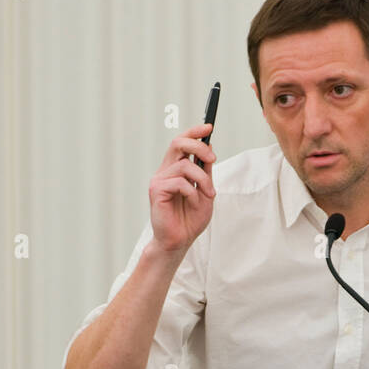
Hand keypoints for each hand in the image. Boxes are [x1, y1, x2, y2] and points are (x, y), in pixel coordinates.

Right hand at [148, 124, 216, 255]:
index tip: (209, 127)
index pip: (181, 143)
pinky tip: (194, 203)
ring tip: (210, 194)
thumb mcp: (205, 192)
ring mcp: (159, 180)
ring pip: (184, 165)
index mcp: (175, 169)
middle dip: (198, 146)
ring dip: (202, 179)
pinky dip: (192, 193)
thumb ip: (206, 172)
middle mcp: (165, 171)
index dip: (194, 132)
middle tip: (213, 158)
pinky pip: (180, 182)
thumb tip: (210, 148)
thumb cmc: (190, 220)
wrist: (179, 242)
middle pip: (178, 143)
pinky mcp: (156, 190)